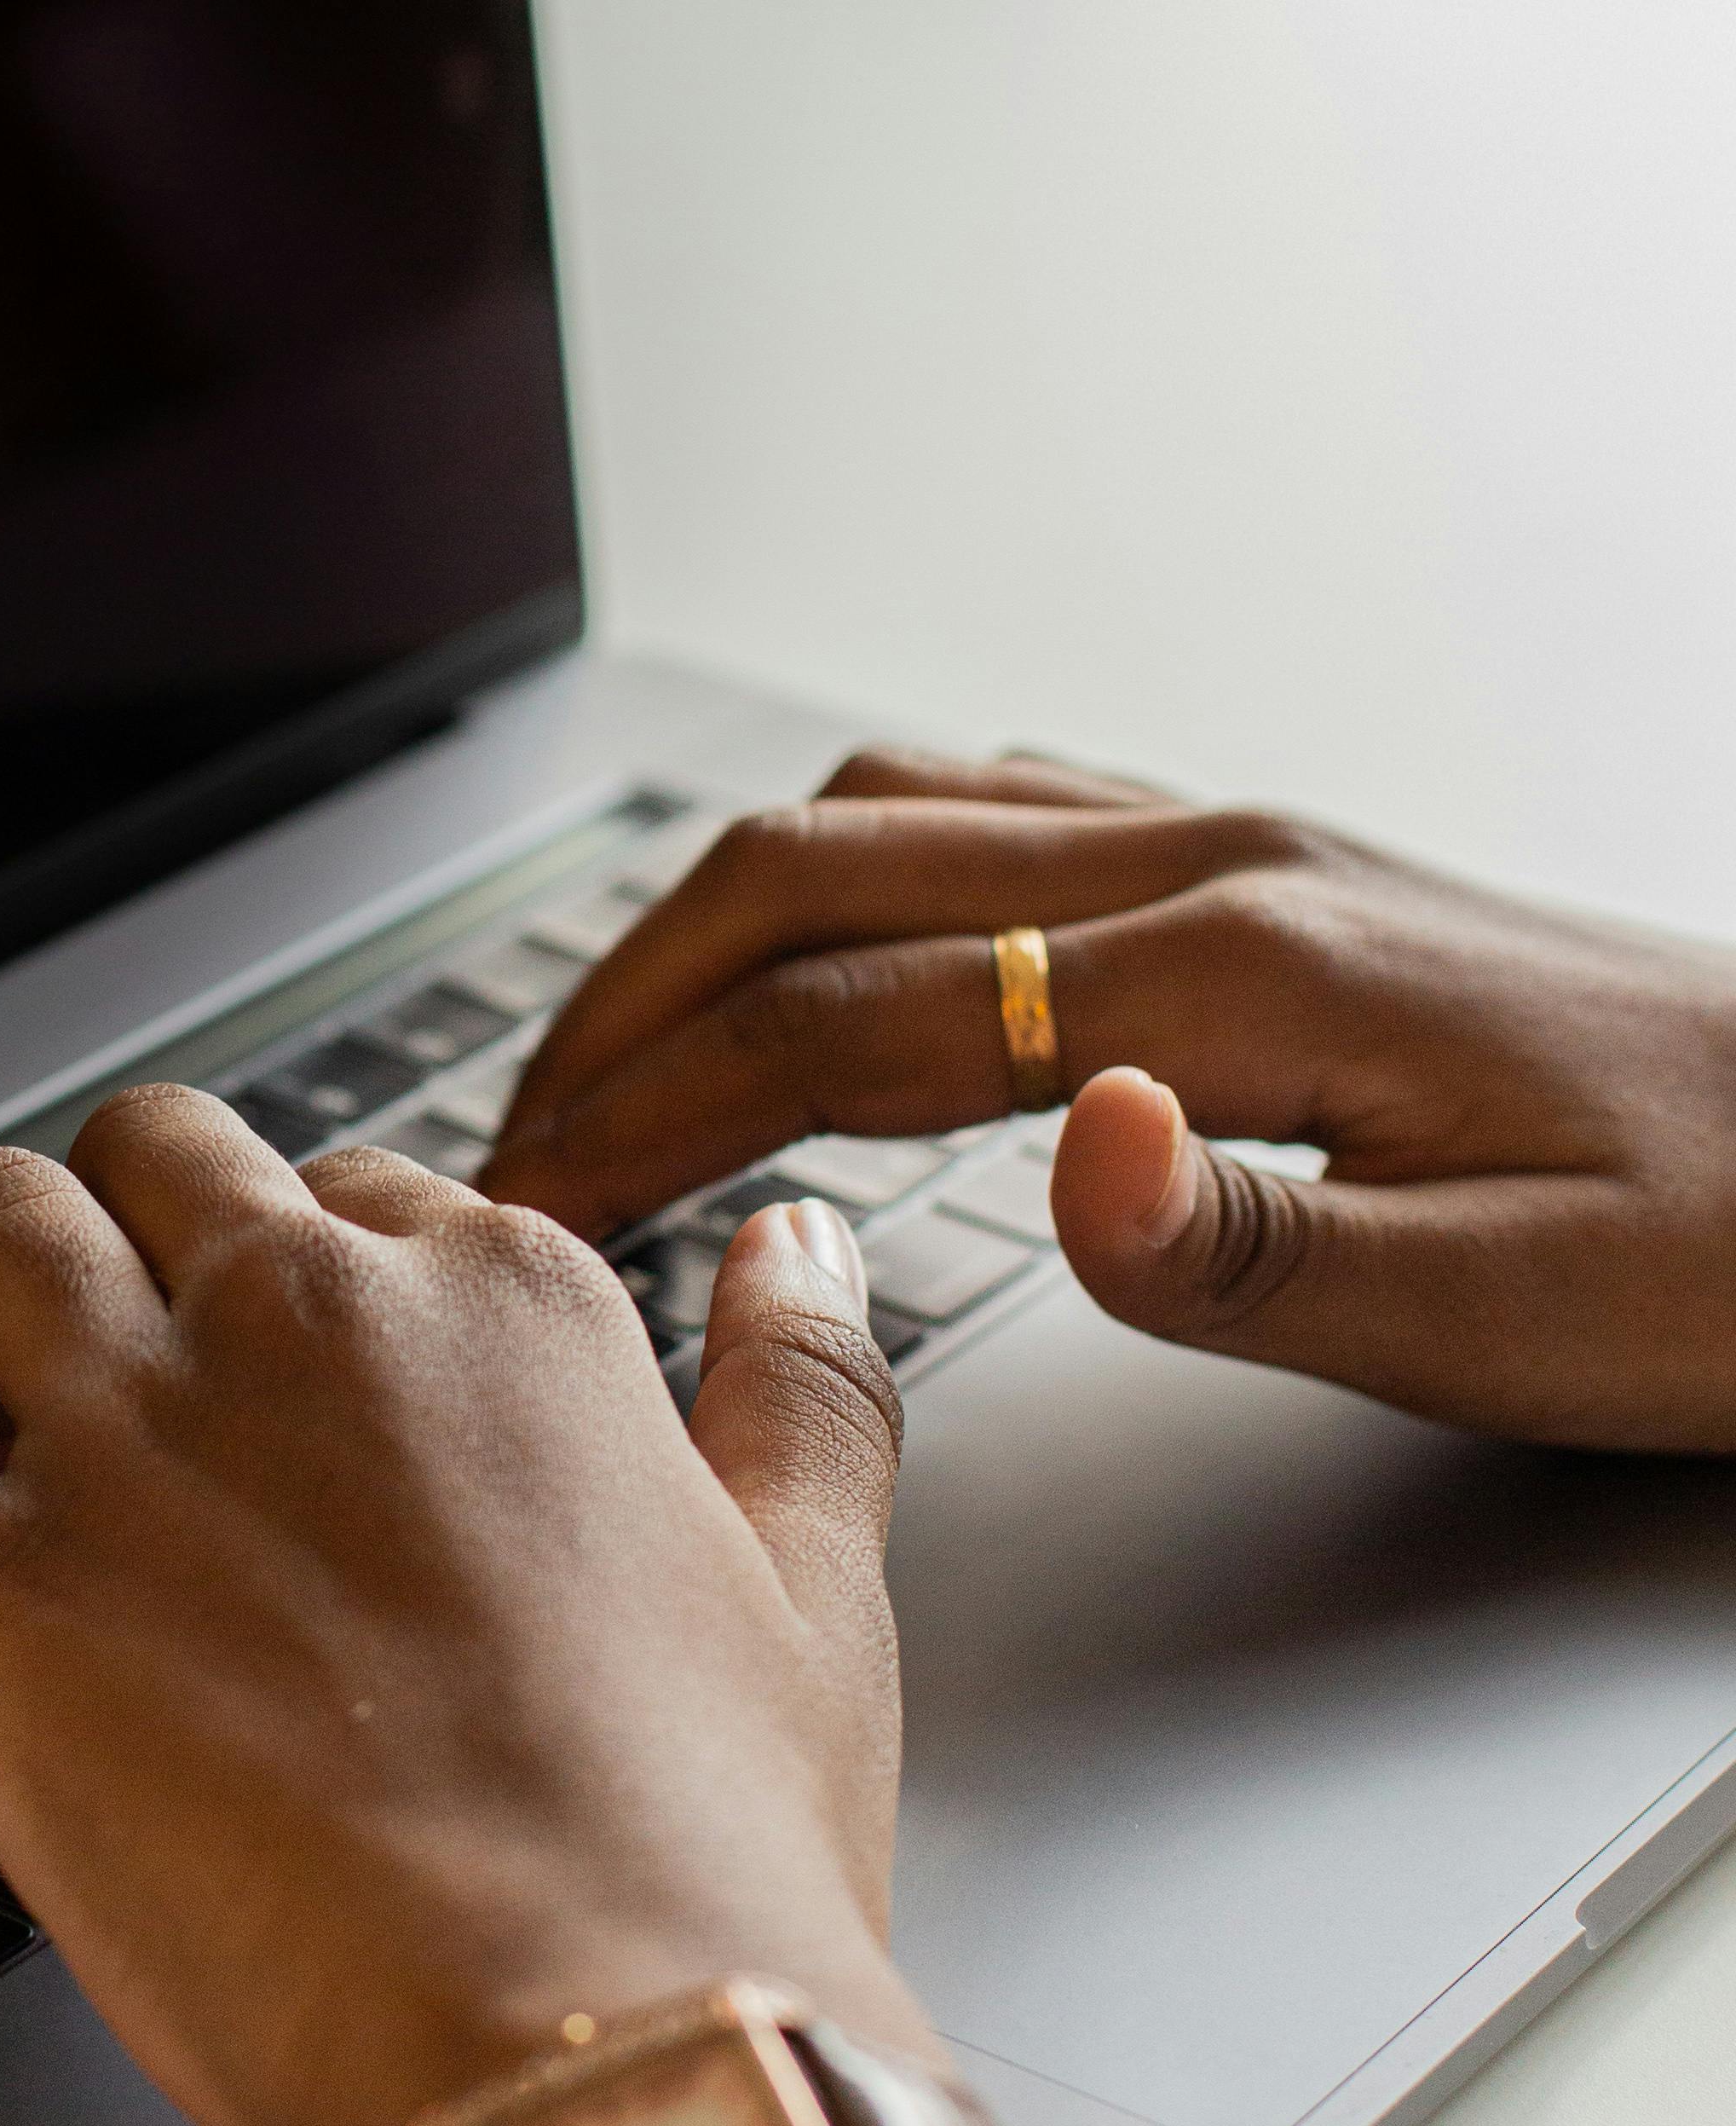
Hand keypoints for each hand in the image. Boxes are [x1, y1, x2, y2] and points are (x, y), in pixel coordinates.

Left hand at [0, 1089, 932, 2125]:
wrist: (602, 2042)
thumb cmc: (702, 1862)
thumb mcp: (818, 1590)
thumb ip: (800, 1389)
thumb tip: (795, 1253)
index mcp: (503, 1308)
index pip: (341, 1194)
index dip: (277, 1299)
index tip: (255, 1417)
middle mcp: (307, 1321)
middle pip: (138, 1164)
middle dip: (92, 1249)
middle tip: (67, 1393)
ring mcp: (136, 1437)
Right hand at [485, 749, 1735, 1452]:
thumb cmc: (1731, 1257)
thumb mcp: (1514, 1313)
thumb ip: (1259, 1243)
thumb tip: (1065, 1150)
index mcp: (1250, 974)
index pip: (863, 1023)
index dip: (666, 1108)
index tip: (537, 1191)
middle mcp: (1221, 864)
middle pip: (823, 870)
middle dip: (630, 993)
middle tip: (511, 1126)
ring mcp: (1243, 843)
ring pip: (893, 812)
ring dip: (717, 915)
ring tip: (616, 1040)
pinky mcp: (1271, 866)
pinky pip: (993, 812)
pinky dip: (843, 870)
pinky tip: (820, 941)